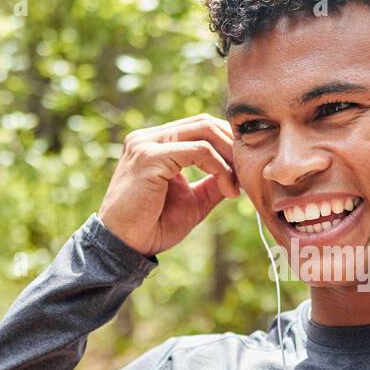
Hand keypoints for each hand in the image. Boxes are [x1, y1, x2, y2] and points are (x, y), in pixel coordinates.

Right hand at [97, 113, 239, 255]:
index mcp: (155, 143)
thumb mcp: (192, 201)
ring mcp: (146, 144)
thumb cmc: (153, 226)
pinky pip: (198, 150)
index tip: (241, 173)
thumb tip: (238, 174)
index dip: (226, 144)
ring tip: (236, 184)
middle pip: (204, 122)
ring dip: (228, 156)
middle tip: (246, 174)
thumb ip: (212, 183)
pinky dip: (219, 167)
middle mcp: (148, 138)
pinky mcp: (150, 157)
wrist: (124, 246)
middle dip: (232, 145)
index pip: (199, 127)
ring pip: (204, 131)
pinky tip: (227, 189)